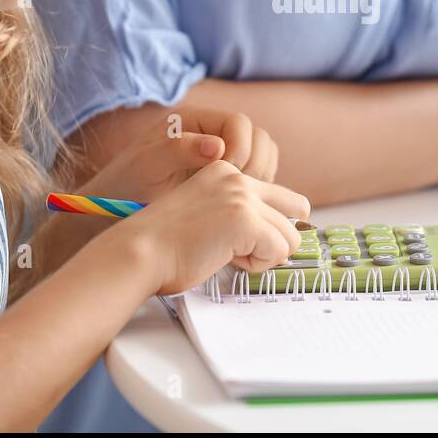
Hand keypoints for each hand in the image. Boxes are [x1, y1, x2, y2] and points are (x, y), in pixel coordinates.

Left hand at [79, 107, 278, 201]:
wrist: (113, 213)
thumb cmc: (125, 186)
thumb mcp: (146, 165)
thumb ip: (179, 151)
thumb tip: (217, 146)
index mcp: (194, 121)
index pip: (239, 123)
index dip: (241, 148)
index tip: (228, 173)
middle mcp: (213, 134)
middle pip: (258, 139)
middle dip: (255, 164)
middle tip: (238, 190)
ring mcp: (223, 158)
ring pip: (263, 159)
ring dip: (259, 179)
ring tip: (238, 200)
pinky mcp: (227, 181)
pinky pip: (257, 180)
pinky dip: (255, 192)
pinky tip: (237, 210)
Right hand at [124, 160, 310, 294]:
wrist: (141, 252)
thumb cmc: (167, 246)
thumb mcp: (208, 215)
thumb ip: (239, 213)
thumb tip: (282, 237)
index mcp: (226, 172)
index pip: (278, 196)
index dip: (266, 227)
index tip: (235, 241)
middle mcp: (237, 178)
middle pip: (296, 208)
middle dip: (277, 238)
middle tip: (242, 251)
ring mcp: (242, 197)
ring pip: (290, 235)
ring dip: (264, 254)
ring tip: (228, 255)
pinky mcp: (245, 220)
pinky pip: (278, 251)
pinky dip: (258, 265)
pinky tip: (227, 259)